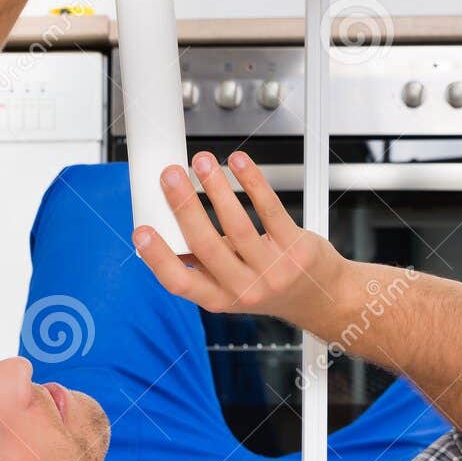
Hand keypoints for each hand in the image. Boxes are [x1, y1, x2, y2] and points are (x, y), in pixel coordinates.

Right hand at [134, 151, 348, 329]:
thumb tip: (165, 226)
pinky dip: (252, 182)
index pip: (180, 282)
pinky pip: (270, 209)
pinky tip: (239, 163)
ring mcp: (273, 269)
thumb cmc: (267, 283)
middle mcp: (245, 288)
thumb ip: (200, 261)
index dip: (158, 258)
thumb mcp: (228, 285)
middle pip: (206, 245)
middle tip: (169, 176)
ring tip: (201, 162)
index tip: (141, 230)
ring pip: (237, 224)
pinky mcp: (296, 248)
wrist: (320, 297)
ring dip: (216, 187)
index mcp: (218, 298)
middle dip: (184, 206)